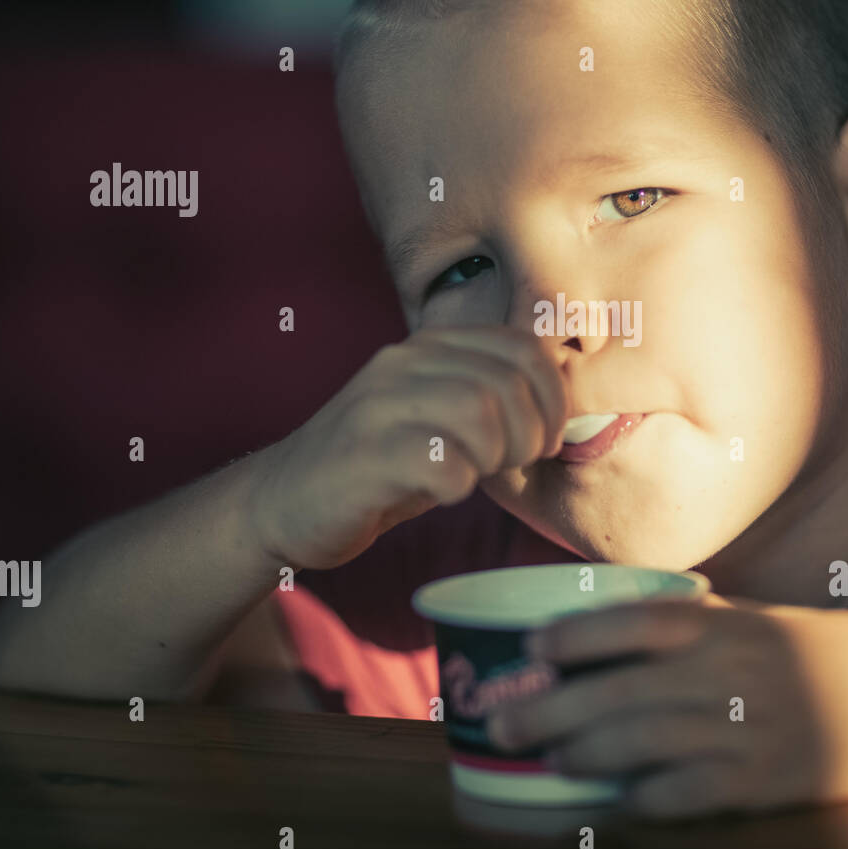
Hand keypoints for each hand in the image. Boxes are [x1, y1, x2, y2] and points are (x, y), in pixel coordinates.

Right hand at [245, 326, 568, 570]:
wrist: (281, 502)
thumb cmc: (379, 465)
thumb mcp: (438, 418)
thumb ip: (493, 401)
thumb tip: (566, 407)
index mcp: (428, 347)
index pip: (522, 346)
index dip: (554, 394)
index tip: (547, 436)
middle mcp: (401, 363)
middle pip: (507, 382)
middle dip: (532, 431)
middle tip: (518, 463)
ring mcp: (378, 406)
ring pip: (480, 412)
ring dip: (498, 455)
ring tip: (480, 473)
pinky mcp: (363, 456)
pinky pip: (442, 464)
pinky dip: (458, 485)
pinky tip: (442, 491)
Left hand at [485, 596, 847, 818]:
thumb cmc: (810, 651)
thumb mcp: (751, 618)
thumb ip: (684, 620)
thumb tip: (599, 619)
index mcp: (721, 624)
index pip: (635, 622)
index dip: (578, 633)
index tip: (531, 646)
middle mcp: (726, 670)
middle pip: (622, 690)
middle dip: (554, 707)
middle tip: (504, 720)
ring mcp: (745, 727)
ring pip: (645, 742)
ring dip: (587, 753)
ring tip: (551, 759)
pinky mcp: (763, 779)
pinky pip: (690, 792)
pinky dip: (647, 796)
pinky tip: (616, 799)